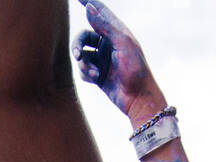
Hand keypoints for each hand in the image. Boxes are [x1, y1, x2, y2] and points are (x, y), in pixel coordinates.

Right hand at [71, 1, 165, 124]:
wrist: (137, 98)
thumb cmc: (136, 69)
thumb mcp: (122, 43)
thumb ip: (105, 25)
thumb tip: (89, 8)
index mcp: (116, 32)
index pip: (99, 12)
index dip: (88, 3)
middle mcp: (108, 44)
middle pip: (83, 37)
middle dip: (78, 45)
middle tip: (78, 55)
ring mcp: (102, 59)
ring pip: (81, 55)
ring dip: (84, 64)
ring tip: (93, 73)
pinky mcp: (98, 74)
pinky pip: (83, 70)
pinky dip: (86, 74)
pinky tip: (97, 79)